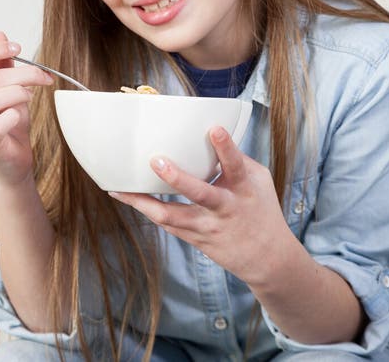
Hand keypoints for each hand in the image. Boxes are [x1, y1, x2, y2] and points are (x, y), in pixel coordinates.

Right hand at [0, 31, 52, 188]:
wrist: (13, 162)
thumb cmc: (9, 124)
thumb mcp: (9, 88)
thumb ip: (2, 64)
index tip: (17, 47)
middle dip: (23, 73)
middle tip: (43, 76)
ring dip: (18, 94)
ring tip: (31, 97)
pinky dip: (11, 117)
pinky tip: (19, 115)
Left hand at [111, 126, 290, 288]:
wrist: (267, 259)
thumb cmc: (262, 210)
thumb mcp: (259, 180)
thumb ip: (237, 159)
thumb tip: (210, 137)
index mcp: (243, 189)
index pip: (235, 166)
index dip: (226, 148)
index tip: (214, 129)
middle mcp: (224, 208)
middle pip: (200, 194)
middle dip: (177, 178)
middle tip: (157, 161)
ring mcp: (207, 226)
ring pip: (172, 216)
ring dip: (144, 202)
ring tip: (120, 188)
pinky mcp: (194, 238)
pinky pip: (167, 223)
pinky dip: (146, 209)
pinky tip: (126, 196)